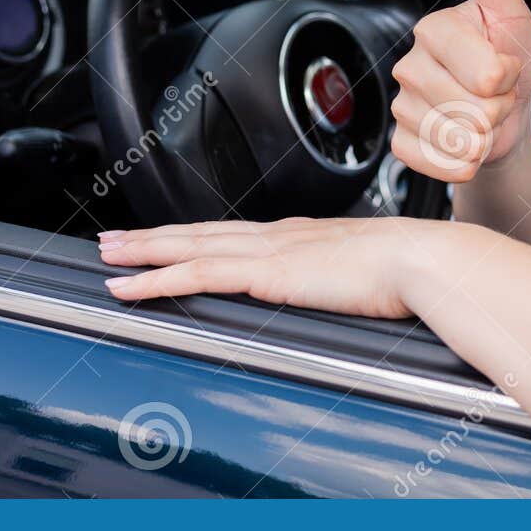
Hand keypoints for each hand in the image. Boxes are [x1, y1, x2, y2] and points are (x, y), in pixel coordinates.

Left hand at [98, 217, 425, 318]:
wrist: (423, 261)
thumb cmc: (411, 272)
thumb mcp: (372, 277)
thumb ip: (349, 284)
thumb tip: (353, 298)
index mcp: (303, 237)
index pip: (235, 234)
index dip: (196, 235)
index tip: (170, 237)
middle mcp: (279, 236)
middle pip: (201, 232)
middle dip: (154, 237)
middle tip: (113, 239)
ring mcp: (268, 251)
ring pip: (188, 247)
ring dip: (142, 253)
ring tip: (107, 257)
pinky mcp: (263, 273)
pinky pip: (194, 274)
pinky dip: (155, 278)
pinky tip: (127, 285)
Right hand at [389, 0, 530, 181]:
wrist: (508, 112)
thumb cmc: (512, 58)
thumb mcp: (510, 11)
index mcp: (433, 28)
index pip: (486, 73)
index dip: (509, 77)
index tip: (506, 66)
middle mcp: (409, 63)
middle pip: (472, 109)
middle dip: (499, 108)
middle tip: (496, 94)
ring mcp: (401, 104)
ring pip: (457, 138)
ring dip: (485, 136)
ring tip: (483, 115)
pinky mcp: (401, 143)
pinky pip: (437, 162)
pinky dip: (464, 161)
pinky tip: (467, 142)